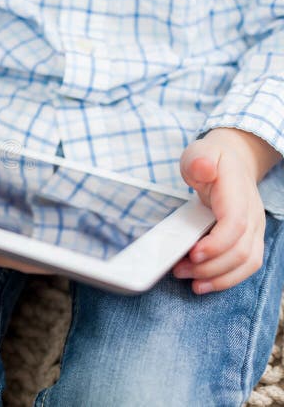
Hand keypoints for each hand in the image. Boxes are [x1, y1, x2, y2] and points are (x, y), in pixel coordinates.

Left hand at [174, 128, 279, 293]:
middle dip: (210, 267)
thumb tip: (204, 168)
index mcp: (239, 195)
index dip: (216, 244)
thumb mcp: (200, 152)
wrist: (234, 161)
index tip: (192, 254)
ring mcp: (255, 229)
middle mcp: (253, 215)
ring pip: (248, 263)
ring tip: (192, 283)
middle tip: (179, 270)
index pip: (236, 225)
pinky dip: (227, 278)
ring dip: (219, 278)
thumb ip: (199, 160)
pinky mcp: (251, 239)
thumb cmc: (212, 159)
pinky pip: (247, 266)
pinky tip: (205, 283)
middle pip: (241, 251)